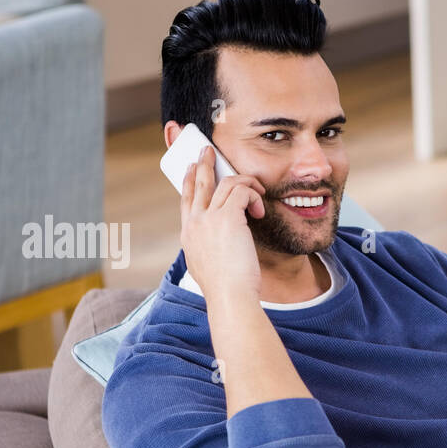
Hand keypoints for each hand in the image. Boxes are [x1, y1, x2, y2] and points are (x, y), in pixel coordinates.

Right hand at [179, 145, 266, 302]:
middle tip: (207, 150)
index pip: (186, 200)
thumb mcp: (210, 267)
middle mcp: (194, 223)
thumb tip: (221, 245)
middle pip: (196, 183)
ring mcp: (208, 218)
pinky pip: (241, 191)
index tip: (192, 168)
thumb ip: (210, 250)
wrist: (230, 297)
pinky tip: (261, 210)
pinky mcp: (227, 217)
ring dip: (244, 183)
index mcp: (188, 235)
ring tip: (257, 190)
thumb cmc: (227, 290)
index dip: (188, 181)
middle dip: (203, 163)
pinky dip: (254, 195)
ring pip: (223, 182)